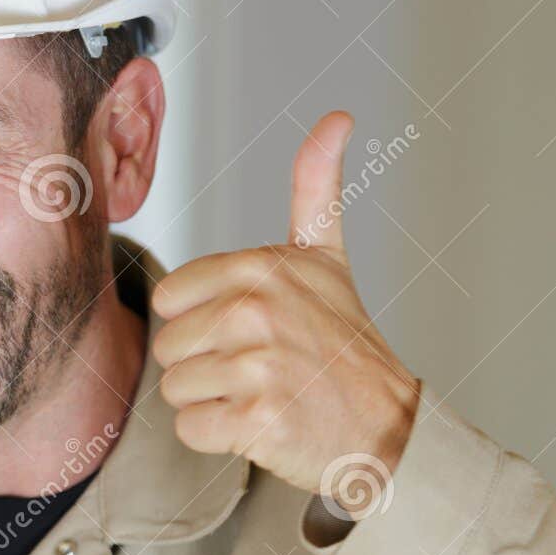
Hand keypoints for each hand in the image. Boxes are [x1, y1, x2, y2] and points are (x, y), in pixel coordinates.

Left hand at [151, 112, 419, 510]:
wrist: (387, 427)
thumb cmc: (344, 344)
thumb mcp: (327, 258)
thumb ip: (316, 188)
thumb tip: (337, 117)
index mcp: (259, 267)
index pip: (169, 298)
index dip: (201, 320)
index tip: (251, 330)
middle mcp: (256, 311)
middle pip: (168, 346)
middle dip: (206, 364)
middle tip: (262, 368)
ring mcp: (257, 367)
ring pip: (174, 389)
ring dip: (212, 401)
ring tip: (263, 395)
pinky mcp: (257, 421)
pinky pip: (190, 428)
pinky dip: (219, 437)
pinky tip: (261, 425)